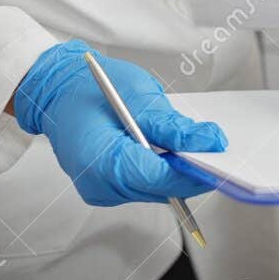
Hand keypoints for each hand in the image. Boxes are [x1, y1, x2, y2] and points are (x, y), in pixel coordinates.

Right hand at [13, 41, 226, 206]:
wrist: (56, 92)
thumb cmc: (89, 89)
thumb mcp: (139, 98)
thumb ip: (175, 127)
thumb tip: (211, 142)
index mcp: (103, 162)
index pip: (161, 178)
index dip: (194, 172)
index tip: (222, 162)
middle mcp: (99, 185)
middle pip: (161, 188)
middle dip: (189, 171)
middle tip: (213, 149)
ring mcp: (101, 190)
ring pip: (155, 190)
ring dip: (174, 170)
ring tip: (188, 145)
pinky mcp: (106, 188)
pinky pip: (143, 185)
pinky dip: (159, 170)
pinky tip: (165, 151)